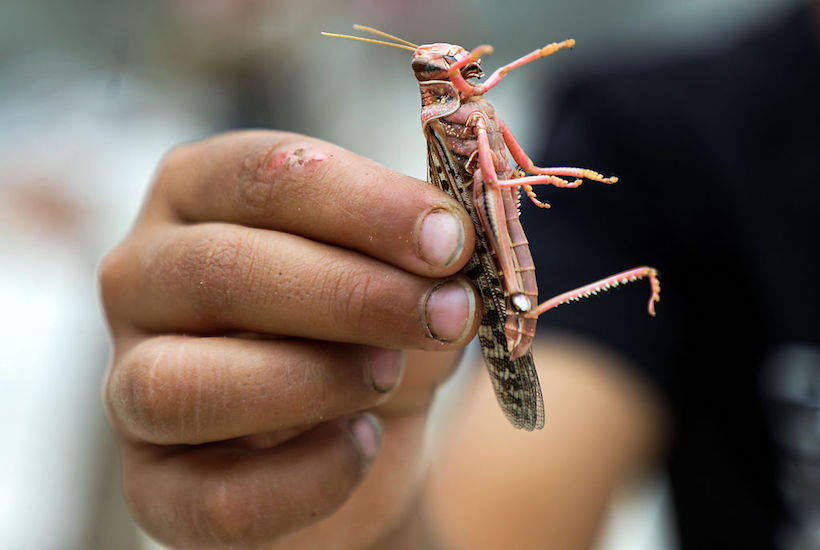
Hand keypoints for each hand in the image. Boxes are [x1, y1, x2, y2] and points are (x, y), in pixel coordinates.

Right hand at [99, 131, 478, 548]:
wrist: (358, 433)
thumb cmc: (370, 327)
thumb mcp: (404, 273)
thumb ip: (419, 250)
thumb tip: (452, 238)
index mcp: (199, 196)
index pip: (260, 175)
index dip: (362, 205)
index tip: (449, 239)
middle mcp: (144, 278)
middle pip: (218, 270)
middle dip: (350, 293)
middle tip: (447, 313)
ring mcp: (131, 384)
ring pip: (181, 383)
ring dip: (311, 380)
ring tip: (388, 374)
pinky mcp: (155, 484)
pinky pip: (211, 498)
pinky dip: (305, 478)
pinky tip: (362, 444)